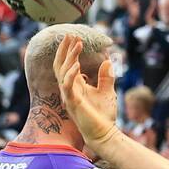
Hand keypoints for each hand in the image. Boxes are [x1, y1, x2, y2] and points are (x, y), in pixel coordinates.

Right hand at [56, 35, 120, 151]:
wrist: (104, 134)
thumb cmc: (103, 116)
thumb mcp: (107, 91)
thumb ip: (106, 77)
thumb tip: (108, 61)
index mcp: (76, 86)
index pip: (67, 64)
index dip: (69, 50)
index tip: (74, 36)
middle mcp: (69, 89)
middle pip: (61, 65)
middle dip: (64, 49)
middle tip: (70, 34)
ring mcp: (68, 96)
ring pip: (63, 72)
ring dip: (69, 57)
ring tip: (77, 44)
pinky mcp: (72, 103)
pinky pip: (67, 85)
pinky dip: (71, 73)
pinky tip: (77, 63)